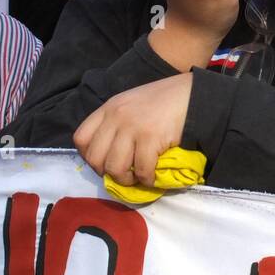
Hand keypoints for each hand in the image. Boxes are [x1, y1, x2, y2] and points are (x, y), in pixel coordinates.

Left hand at [74, 74, 191, 186]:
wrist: (193, 94)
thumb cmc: (165, 100)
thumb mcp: (132, 104)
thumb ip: (117, 122)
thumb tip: (109, 155)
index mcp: (109, 108)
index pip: (81, 138)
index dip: (89, 157)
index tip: (104, 163)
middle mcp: (116, 116)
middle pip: (95, 158)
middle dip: (107, 174)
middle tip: (122, 175)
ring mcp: (132, 126)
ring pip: (114, 168)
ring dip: (126, 181)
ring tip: (137, 179)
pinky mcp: (151, 137)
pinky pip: (141, 170)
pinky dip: (147, 180)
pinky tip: (153, 178)